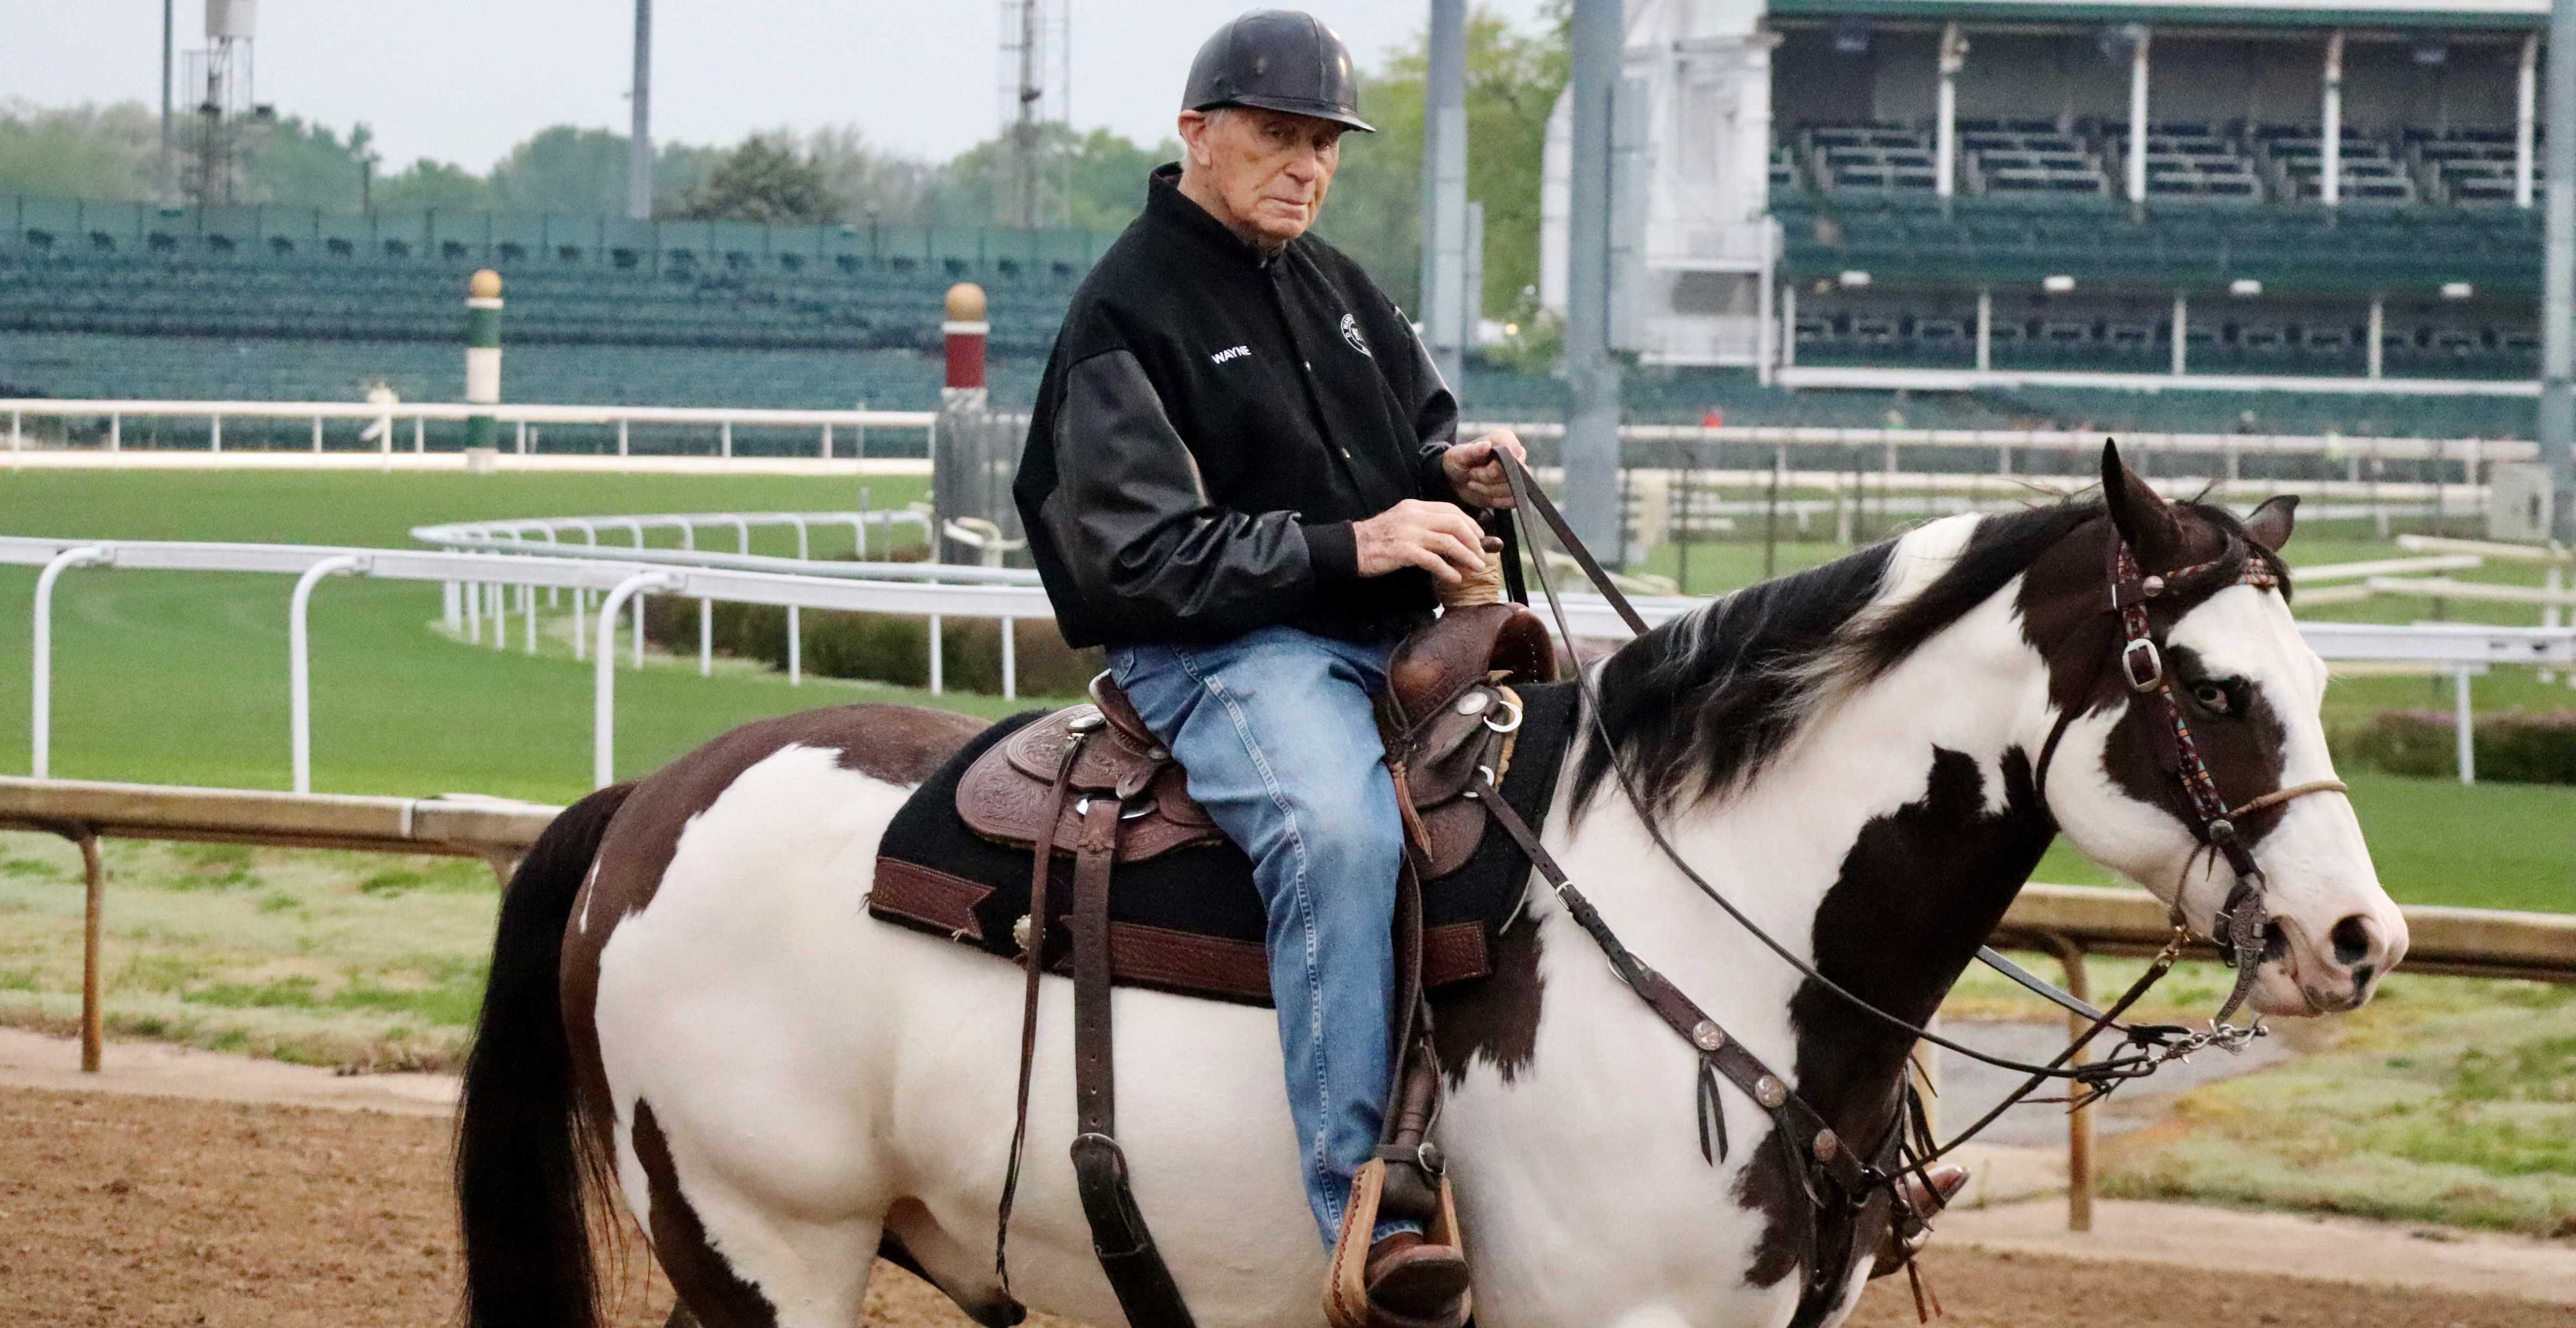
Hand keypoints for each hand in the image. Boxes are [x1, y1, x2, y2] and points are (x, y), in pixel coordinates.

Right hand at [1353, 499, 1488, 584]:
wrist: (1351, 547)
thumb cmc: (1377, 539)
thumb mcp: (1402, 522)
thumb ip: (1423, 525)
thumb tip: (1450, 538)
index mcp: (1415, 507)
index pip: (1450, 510)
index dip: (1470, 523)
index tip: (1480, 536)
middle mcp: (1414, 516)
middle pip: (1455, 523)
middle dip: (1473, 540)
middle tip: (1481, 555)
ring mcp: (1409, 533)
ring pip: (1449, 541)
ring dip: (1467, 556)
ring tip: (1476, 568)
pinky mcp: (1404, 551)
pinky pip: (1434, 560)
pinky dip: (1448, 570)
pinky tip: (1456, 578)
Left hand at [1442, 430, 1526, 508]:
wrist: (1458, 479)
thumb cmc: (1459, 462)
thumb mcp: (1458, 455)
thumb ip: (1472, 451)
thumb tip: (1486, 445)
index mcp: (1504, 439)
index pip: (1511, 455)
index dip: (1493, 468)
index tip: (1473, 469)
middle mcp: (1517, 454)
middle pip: (1510, 474)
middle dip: (1486, 480)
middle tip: (1471, 476)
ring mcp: (1519, 472)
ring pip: (1511, 489)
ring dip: (1488, 491)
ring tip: (1475, 483)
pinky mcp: (1517, 489)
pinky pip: (1511, 500)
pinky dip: (1494, 500)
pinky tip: (1483, 492)